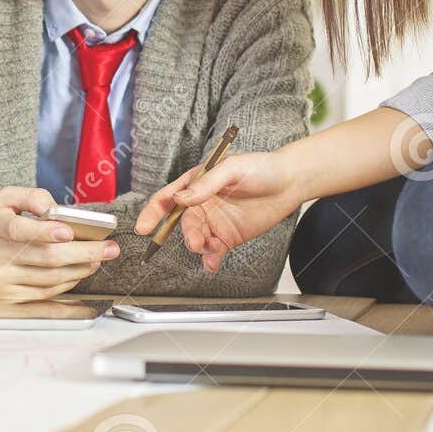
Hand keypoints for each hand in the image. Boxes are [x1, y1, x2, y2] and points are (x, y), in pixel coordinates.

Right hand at [0, 187, 119, 300]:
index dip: (44, 231)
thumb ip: (30, 196)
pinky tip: (79, 273)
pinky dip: (66, 284)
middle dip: (84, 254)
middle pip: (46, 258)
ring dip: (80, 270)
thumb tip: (54, 207)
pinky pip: (44, 294)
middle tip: (109, 248)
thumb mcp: (1, 200)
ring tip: (99, 259)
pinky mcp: (6, 299)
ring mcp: (1, 281)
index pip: (18, 229)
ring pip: (49, 279)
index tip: (67, 232)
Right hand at [134, 153, 302, 272]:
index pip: (167, 198)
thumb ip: (206, 184)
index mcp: (196, 184)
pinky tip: (213, 263)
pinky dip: (210, 259)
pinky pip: (213, 251)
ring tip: (211, 248)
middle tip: (196, 241)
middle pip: (183, 223)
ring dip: (199, 246)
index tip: (143, 227)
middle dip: (187, 234)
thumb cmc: (260, 167)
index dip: (152, 212)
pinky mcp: (229, 237)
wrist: (289, 183)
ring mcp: (215, 222)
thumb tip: (181, 198)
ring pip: (197, 239)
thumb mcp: (231, 168)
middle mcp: (201, 204)